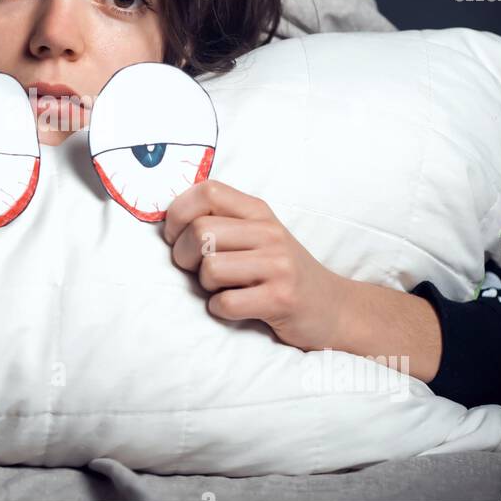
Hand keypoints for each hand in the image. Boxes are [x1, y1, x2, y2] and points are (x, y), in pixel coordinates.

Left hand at [163, 179, 351, 350]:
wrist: (333, 307)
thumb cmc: (281, 271)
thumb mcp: (257, 235)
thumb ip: (221, 221)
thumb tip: (167, 221)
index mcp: (258, 211)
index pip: (206, 191)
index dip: (178, 213)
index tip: (176, 236)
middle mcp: (269, 232)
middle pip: (200, 231)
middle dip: (184, 256)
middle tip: (195, 270)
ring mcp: (278, 265)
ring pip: (210, 268)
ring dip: (204, 286)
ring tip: (223, 288)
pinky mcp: (281, 298)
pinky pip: (225, 303)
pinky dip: (220, 309)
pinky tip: (237, 307)